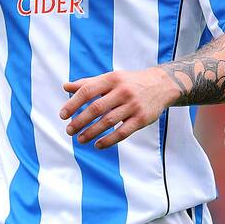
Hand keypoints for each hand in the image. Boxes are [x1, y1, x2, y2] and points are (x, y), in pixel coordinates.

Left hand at [59, 67, 176, 147]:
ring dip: (91, 133)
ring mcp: (133, 106)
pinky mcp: (141, 119)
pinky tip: (97, 145)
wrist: (161, 85)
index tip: (63, 115)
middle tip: (69, 130)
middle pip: (96, 108)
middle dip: (80, 121)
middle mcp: (122, 91)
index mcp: (111, 79)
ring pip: (108, 122)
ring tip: (80, 140)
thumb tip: (65, 86)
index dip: (73, 104)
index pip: (87, 91)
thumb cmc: (129, 83)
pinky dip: (108, 140)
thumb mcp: (110, 78)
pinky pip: (122, 133)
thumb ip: (88, 83)